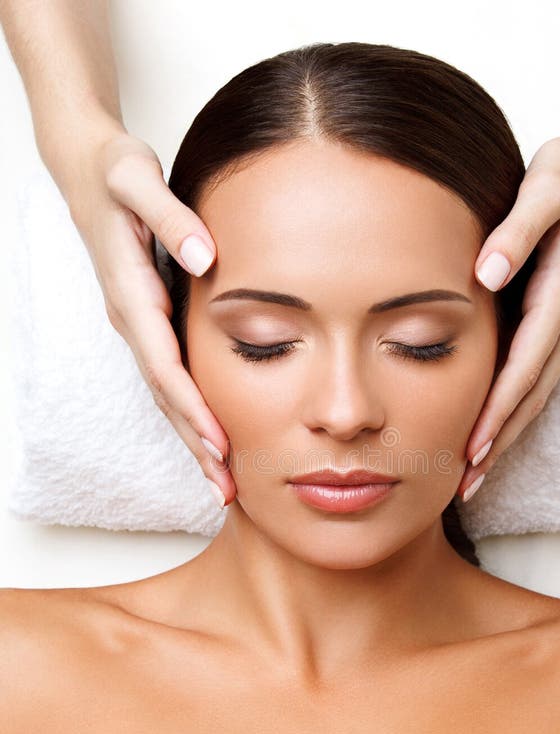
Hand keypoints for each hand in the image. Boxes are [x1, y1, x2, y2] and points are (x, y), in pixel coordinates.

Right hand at [65, 125, 234, 507]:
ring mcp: (136, 324)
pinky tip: (208, 435)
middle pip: (164, 395)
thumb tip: (207, 258)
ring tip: (220, 481)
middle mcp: (131, 318)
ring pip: (164, 394)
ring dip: (191, 438)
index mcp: (131, 292)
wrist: (84, 167)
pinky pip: (166, 377)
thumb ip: (170, 216)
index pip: (164, 364)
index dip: (191, 408)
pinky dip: (187, 411)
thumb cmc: (114, 171)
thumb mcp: (137, 178)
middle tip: (225, 490)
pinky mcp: (145, 322)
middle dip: (194, 444)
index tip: (220, 445)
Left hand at [457, 118, 559, 503]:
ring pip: (537, 392)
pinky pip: (538, 375)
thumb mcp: (545, 187)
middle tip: (467, 485)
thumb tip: (485, 274)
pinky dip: (516, 408)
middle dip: (500, 442)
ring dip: (508, 434)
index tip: (472, 450)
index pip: (525, 367)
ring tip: (477, 471)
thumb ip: (517, 230)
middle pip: (532, 395)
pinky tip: (496, 426)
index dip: (498, 411)